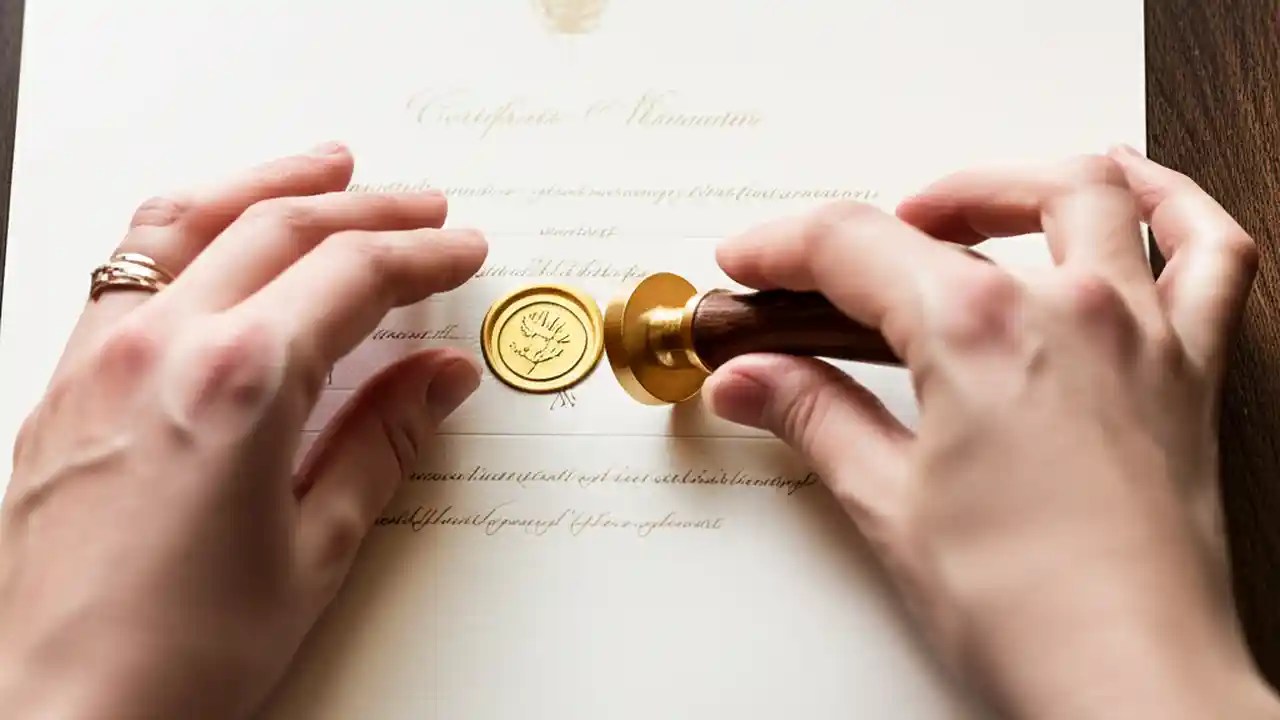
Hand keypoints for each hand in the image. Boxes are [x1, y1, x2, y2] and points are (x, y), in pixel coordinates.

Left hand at [0, 143, 486, 718]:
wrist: (58, 710)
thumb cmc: (179, 654)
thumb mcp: (316, 548)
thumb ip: (383, 441)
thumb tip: (438, 378)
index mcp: (240, 382)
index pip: (352, 276)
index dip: (420, 254)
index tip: (459, 248)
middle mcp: (162, 344)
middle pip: (282, 227)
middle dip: (369, 207)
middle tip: (423, 209)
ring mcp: (102, 353)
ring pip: (194, 218)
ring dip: (271, 183)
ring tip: (326, 166)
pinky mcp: (68, 378)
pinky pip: (130, 260)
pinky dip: (192, 223)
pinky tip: (218, 230)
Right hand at [704, 148, 1277, 718]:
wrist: (1129, 684)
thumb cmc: (1027, 610)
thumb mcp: (888, 505)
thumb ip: (815, 418)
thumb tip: (753, 382)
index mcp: (978, 332)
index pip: (854, 245)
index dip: (783, 244)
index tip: (751, 259)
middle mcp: (1070, 309)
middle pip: (963, 209)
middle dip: (883, 214)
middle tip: (834, 255)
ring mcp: (1142, 331)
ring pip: (1094, 194)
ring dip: (1016, 183)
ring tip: (967, 202)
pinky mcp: (1189, 370)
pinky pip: (1211, 251)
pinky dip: (1176, 204)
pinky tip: (1135, 196)